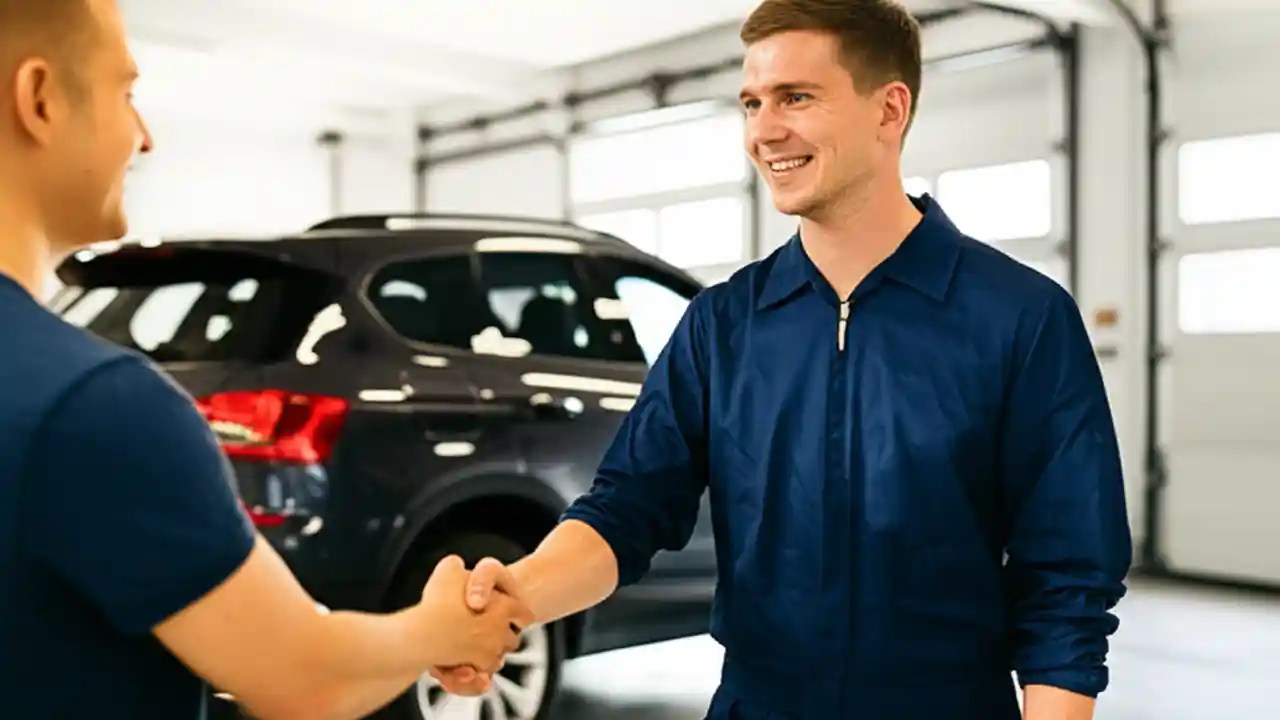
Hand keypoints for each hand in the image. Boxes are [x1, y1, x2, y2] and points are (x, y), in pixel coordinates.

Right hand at [415, 555, 532, 672]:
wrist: (422, 635)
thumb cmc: (436, 602)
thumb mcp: (448, 569)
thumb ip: (458, 565)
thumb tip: (458, 566)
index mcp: (503, 606)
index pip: (523, 613)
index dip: (518, 612)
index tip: (516, 616)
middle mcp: (501, 631)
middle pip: (513, 638)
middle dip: (503, 636)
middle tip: (490, 632)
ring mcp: (490, 653)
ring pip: (498, 658)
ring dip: (490, 654)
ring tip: (475, 648)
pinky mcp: (475, 671)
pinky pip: (482, 676)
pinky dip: (477, 673)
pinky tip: (465, 664)